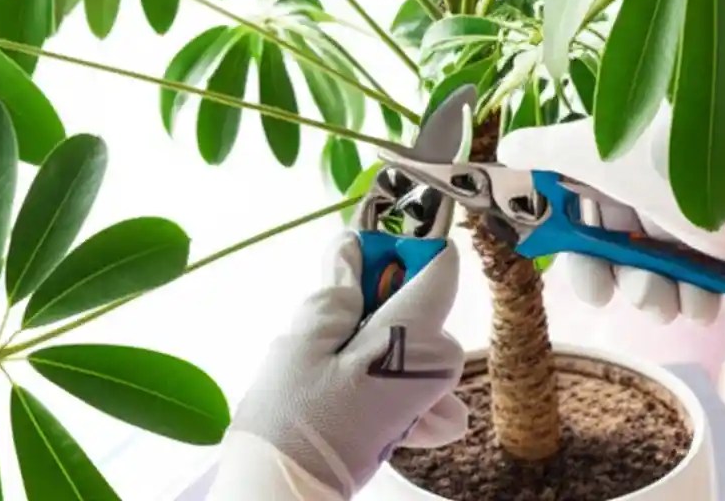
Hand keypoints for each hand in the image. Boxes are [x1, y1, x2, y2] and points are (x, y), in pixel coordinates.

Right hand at [219, 232, 465, 498]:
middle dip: (381, 297)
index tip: (362, 254)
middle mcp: (436, 367)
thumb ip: (337, 288)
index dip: (402, 248)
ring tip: (331, 357)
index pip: (439, 265)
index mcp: (416, 337)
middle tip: (331, 315)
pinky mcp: (414, 422)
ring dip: (377, 334)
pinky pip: (416, 379)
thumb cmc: (290, 417)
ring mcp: (429, 399)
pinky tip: (351, 383)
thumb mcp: (304, 337)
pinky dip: (388, 370)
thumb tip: (352, 248)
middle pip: (424, 303)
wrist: (285, 489)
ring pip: (414, 339)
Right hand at [498, 108, 724, 323]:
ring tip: (669, 298)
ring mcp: (687, 223)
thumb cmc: (664, 157)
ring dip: (657, 297)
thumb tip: (506, 147)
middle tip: (630, 294)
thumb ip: (542, 152)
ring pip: (658, 277)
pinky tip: (701, 301)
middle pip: (618, 259)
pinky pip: (703, 284)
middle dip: (621, 284)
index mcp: (613, 175)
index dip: (583, 263)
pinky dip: (699, 299)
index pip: (583, 228)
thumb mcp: (589, 149)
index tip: (593, 291)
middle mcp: (646, 199)